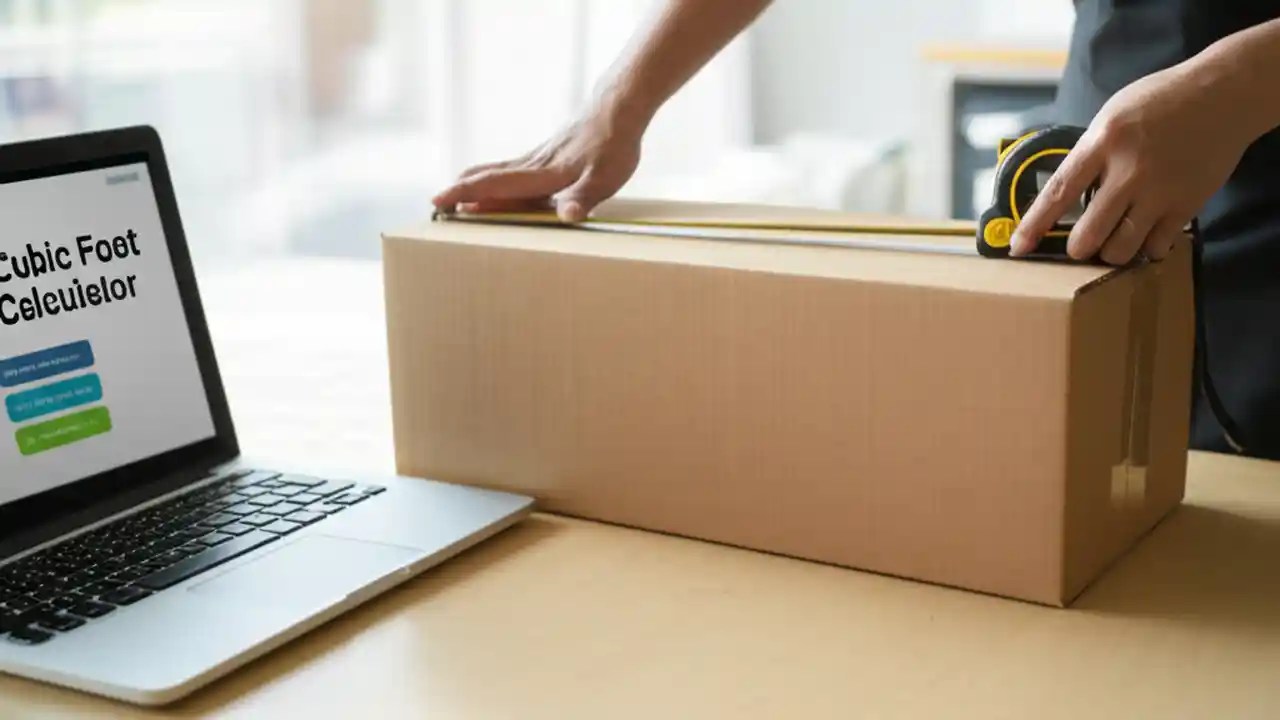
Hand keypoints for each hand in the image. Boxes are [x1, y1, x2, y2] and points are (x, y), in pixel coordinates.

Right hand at [432, 106, 643, 222]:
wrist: (617, 110)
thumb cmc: (613, 147)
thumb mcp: (604, 179)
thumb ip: (583, 199)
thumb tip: (567, 217)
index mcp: (542, 175)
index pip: (495, 185)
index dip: (466, 194)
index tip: (439, 202)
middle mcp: (532, 165)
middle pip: (488, 176)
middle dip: (461, 191)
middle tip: (437, 205)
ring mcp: (536, 158)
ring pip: (496, 171)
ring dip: (474, 184)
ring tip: (457, 198)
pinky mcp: (544, 154)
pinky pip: (510, 169)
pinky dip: (492, 178)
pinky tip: (494, 184)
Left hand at [1009, 61, 1254, 263]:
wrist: (1223, 94)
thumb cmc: (1161, 100)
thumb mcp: (1112, 115)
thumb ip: (1090, 153)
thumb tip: (1065, 193)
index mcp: (1102, 142)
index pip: (1058, 192)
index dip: (1034, 226)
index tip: (1018, 247)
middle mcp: (1128, 171)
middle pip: (1088, 236)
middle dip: (1078, 248)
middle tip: (1082, 243)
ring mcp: (1159, 191)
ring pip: (1121, 250)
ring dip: (1111, 252)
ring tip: (1114, 241)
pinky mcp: (1186, 204)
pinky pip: (1156, 247)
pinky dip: (1147, 248)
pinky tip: (1146, 235)